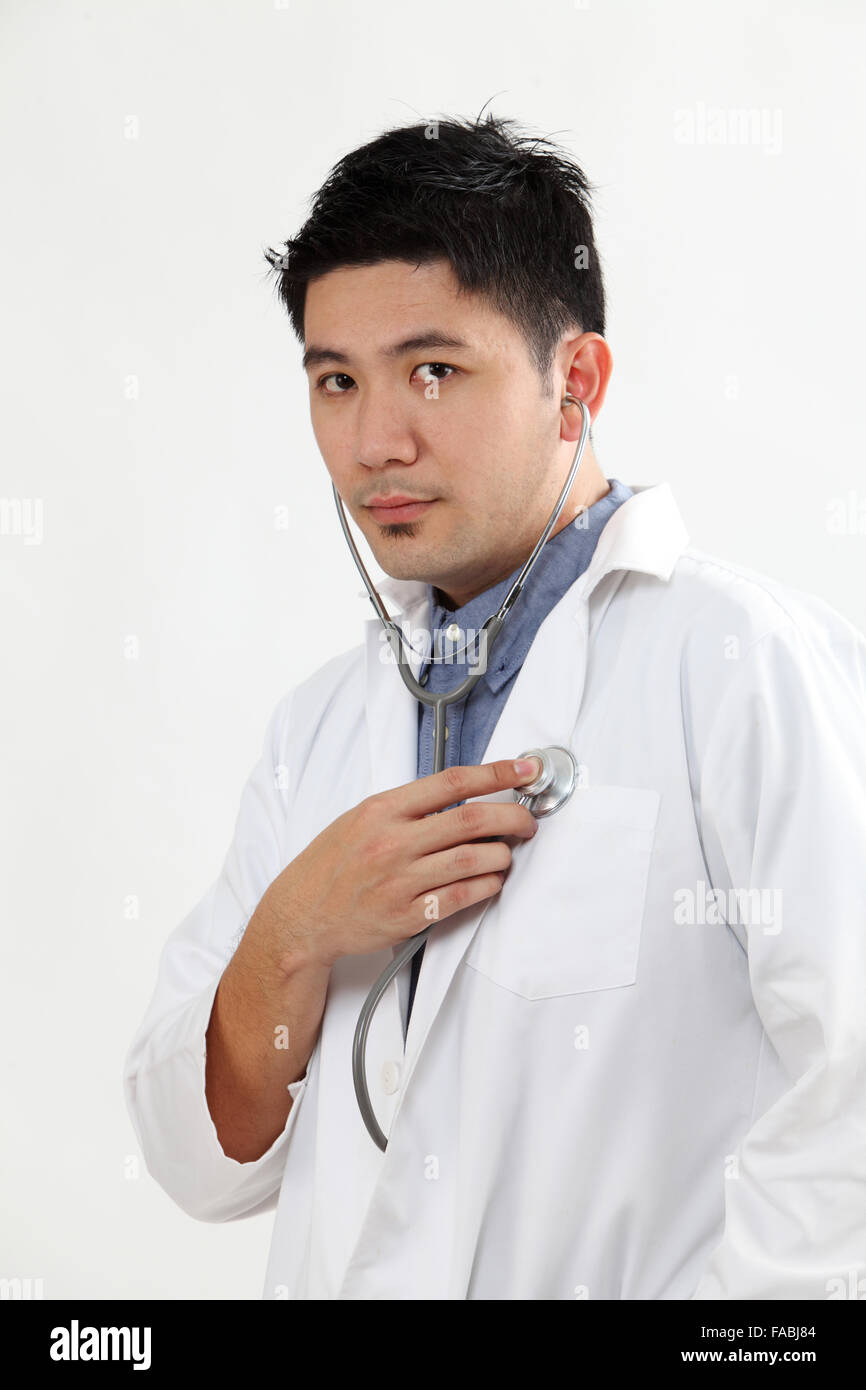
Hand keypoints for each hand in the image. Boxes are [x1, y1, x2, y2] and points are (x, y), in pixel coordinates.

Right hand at [253, 757, 542, 972]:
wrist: (301, 914)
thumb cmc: (332, 864)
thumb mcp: (361, 817)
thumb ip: (408, 806)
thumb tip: (463, 793)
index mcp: (382, 810)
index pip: (451, 782)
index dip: (496, 773)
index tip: (524, 769)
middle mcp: (393, 843)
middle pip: (472, 820)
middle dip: (513, 817)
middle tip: (527, 821)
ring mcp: (400, 881)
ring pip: (473, 859)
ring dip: (502, 854)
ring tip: (506, 852)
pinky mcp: (408, 916)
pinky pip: (462, 896)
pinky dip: (487, 885)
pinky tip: (492, 879)